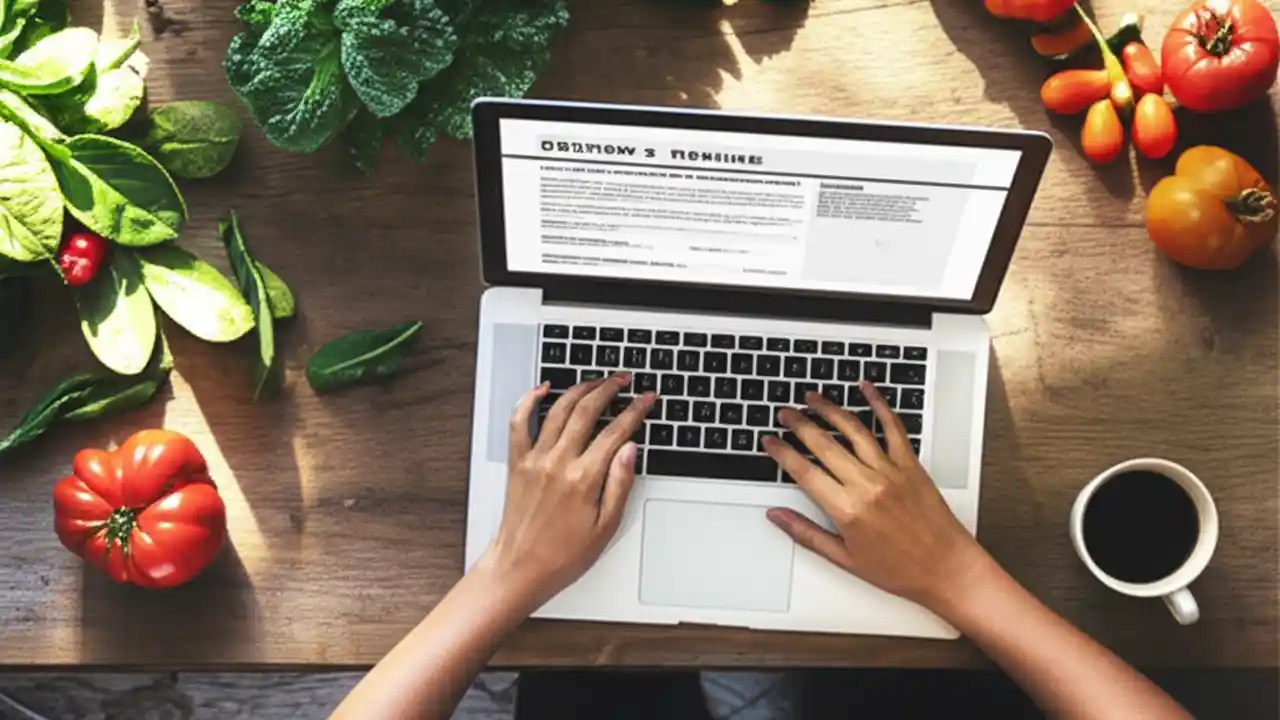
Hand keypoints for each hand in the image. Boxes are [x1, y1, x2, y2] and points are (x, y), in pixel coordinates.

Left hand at [481, 374, 655, 607]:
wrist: (520, 568)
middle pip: (587, 410)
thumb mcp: (606, 527)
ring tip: (597, 381)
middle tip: (624, 380)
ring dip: (580, 388)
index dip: (635, 410)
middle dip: (610, 389)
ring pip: (558, 409)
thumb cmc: (562, 555)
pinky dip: (530, 400)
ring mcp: (535, 459)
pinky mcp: (517, 462)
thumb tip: (630, 450)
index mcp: (584, 479)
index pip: (616, 431)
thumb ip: (620, 484)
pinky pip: (520, 422)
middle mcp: (558, 463)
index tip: (646, 399)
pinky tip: (543, 388)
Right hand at [761, 381, 988, 608]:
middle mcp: (867, 484)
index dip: (781, 452)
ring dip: (829, 409)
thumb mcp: (844, 558)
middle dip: (799, 423)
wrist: (946, 568)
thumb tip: (777, 516)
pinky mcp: (910, 465)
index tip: (769, 441)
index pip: (803, 471)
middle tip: (784, 413)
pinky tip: (867, 389)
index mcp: (847, 510)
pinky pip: (893, 427)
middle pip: (823, 443)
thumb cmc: (900, 569)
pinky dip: (880, 404)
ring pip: (853, 429)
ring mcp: (890, 470)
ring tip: (813, 397)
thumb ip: (806, 533)